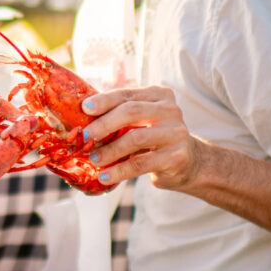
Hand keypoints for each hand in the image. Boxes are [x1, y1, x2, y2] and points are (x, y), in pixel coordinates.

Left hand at [78, 85, 200, 189]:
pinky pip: (142, 163)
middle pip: (131, 112)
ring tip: (93, 160)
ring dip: (110, 150)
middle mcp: (170, 110)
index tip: (84, 108)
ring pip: (136, 139)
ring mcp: (176, 133)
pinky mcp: (177, 157)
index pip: (127, 94)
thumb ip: (119, 114)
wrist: (189, 162)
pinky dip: (120, 171)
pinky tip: (105, 176)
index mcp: (159, 95)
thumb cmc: (154, 137)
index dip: (104, 100)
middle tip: (85, 137)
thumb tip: (80, 115)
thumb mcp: (141, 120)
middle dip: (104, 124)